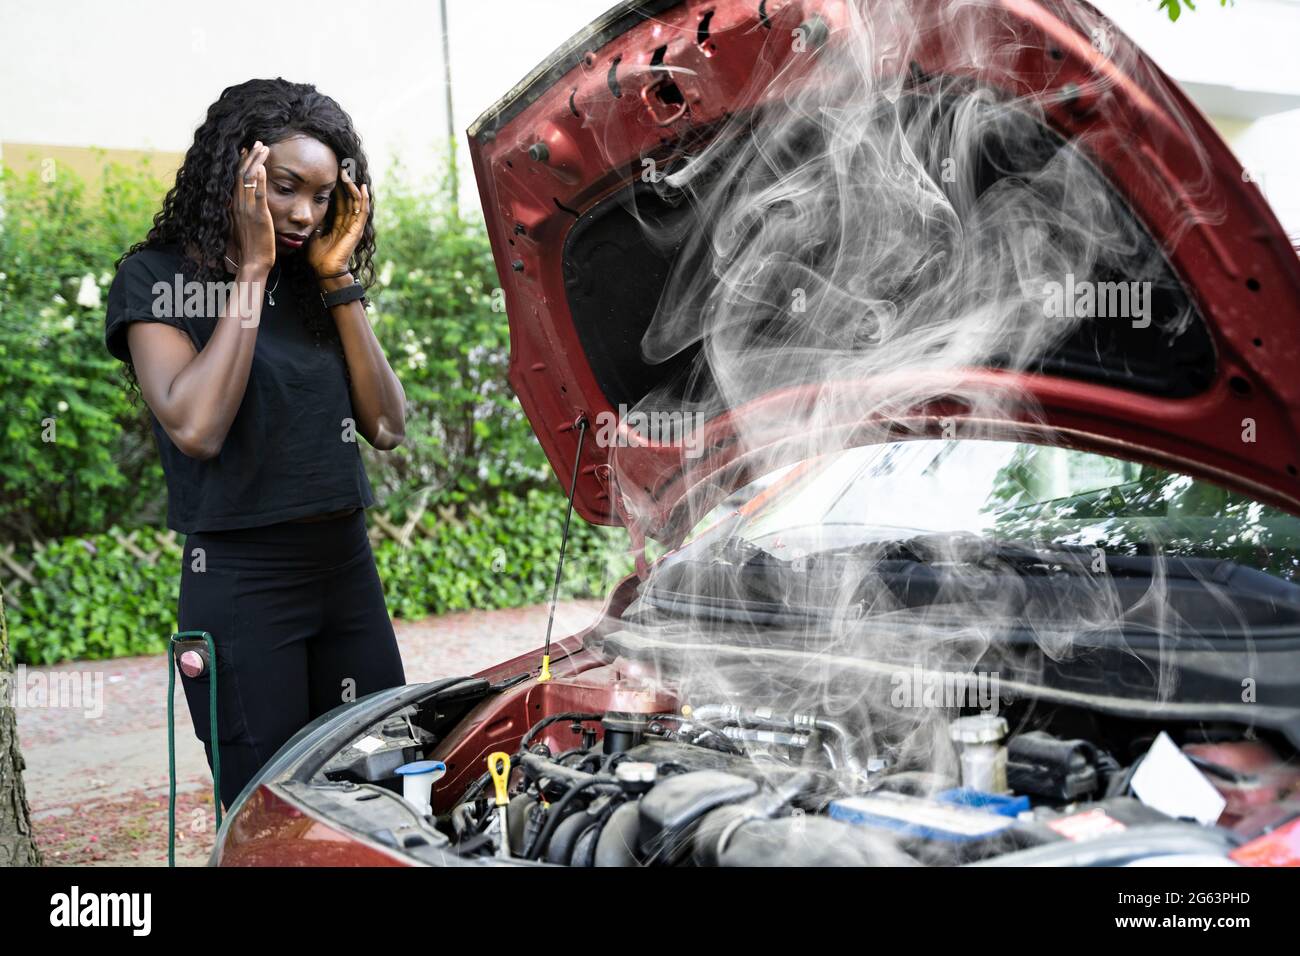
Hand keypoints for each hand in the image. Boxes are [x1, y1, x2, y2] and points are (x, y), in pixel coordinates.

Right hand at [230, 142, 275, 272]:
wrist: (253, 262)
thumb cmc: (252, 247)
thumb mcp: (245, 225)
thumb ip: (245, 213)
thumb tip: (247, 205)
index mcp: (235, 206)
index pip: (236, 179)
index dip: (240, 163)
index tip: (245, 150)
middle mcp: (239, 205)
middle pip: (241, 174)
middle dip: (249, 157)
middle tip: (257, 142)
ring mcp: (248, 209)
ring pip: (249, 180)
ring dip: (256, 161)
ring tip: (264, 148)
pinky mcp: (259, 216)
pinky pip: (257, 194)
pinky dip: (259, 179)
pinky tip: (262, 167)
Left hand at [307, 165, 369, 278]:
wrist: (324, 269)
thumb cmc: (318, 255)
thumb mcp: (314, 231)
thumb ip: (315, 219)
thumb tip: (308, 206)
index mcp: (339, 222)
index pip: (340, 200)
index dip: (337, 186)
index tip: (332, 172)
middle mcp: (348, 222)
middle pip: (349, 198)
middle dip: (345, 183)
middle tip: (340, 167)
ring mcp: (354, 225)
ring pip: (356, 201)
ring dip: (352, 187)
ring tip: (347, 173)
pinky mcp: (357, 229)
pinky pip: (362, 211)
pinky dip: (364, 199)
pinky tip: (363, 187)